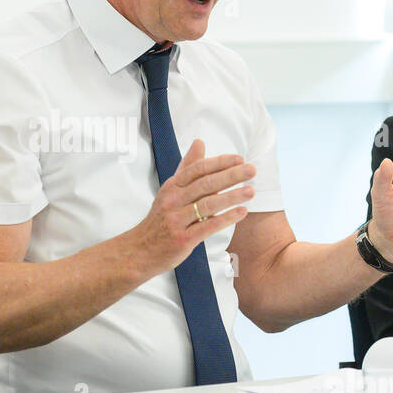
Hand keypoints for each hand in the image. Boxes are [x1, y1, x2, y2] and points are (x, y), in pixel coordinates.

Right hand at [130, 138, 254, 274]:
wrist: (140, 250)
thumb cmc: (160, 219)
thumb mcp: (170, 191)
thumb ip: (187, 167)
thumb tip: (199, 142)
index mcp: (172, 187)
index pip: (197, 169)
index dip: (219, 163)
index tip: (239, 159)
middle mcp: (173, 201)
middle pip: (205, 184)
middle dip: (230, 176)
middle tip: (251, 170)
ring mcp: (177, 220)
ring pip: (208, 204)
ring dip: (232, 196)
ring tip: (250, 191)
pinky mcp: (183, 239)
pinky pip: (208, 226)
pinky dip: (226, 218)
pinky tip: (241, 212)